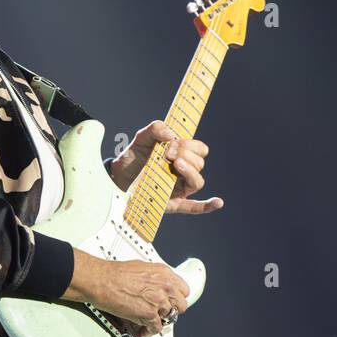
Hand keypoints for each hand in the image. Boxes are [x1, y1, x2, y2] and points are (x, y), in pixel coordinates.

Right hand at [65, 252, 189, 336]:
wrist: (102, 280)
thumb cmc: (115, 273)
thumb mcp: (142, 268)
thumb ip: (155, 278)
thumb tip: (157, 285)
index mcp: (164, 274)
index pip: (184, 290)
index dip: (176, 298)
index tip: (171, 301)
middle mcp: (165, 287)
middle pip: (181, 305)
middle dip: (171, 310)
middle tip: (161, 312)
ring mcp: (158, 301)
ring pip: (169, 318)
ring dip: (159, 320)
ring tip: (149, 320)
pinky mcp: (149, 315)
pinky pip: (157, 328)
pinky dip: (149, 330)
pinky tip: (143, 328)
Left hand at [109, 120, 223, 214]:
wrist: (118, 177)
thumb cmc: (133, 158)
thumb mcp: (142, 138)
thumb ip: (155, 128)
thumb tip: (171, 135)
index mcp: (182, 155)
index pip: (199, 149)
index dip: (190, 145)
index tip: (171, 143)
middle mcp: (183, 173)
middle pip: (200, 163)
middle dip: (186, 155)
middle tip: (167, 154)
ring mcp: (179, 189)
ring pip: (198, 181)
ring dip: (190, 171)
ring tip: (175, 165)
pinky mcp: (173, 204)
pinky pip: (194, 208)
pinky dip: (207, 206)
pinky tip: (218, 202)